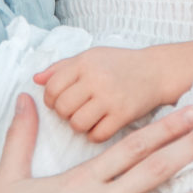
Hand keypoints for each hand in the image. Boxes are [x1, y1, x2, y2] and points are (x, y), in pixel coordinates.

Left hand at [35, 46, 167, 141]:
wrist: (156, 71)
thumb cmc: (120, 64)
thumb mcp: (90, 56)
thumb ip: (61, 67)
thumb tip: (36, 80)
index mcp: (85, 62)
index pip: (52, 87)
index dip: (50, 99)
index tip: (59, 101)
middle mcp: (96, 79)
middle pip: (62, 108)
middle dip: (64, 114)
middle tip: (74, 110)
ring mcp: (111, 98)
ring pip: (77, 124)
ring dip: (78, 125)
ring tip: (87, 118)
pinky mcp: (124, 115)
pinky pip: (97, 135)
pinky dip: (94, 135)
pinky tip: (100, 126)